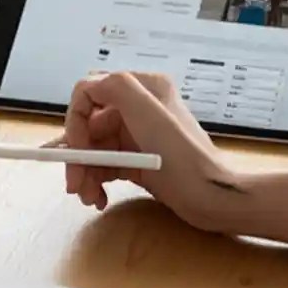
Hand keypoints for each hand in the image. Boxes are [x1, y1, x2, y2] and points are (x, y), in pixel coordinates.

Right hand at [58, 71, 237, 230]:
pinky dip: (97, 181)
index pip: (88, 93)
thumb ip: (116, 88)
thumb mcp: (150, 114)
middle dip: (77, 155)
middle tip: (73, 185)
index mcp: (141, 88)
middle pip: (88, 126)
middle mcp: (137, 108)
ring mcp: (137, 135)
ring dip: (84, 173)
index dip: (76, 121)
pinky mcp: (138, 160)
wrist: (214, 199)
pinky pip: (105, 166)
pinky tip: (98, 199)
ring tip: (87, 198)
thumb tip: (85, 87)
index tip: (78, 150)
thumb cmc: (183, 157)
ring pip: (94, 149)